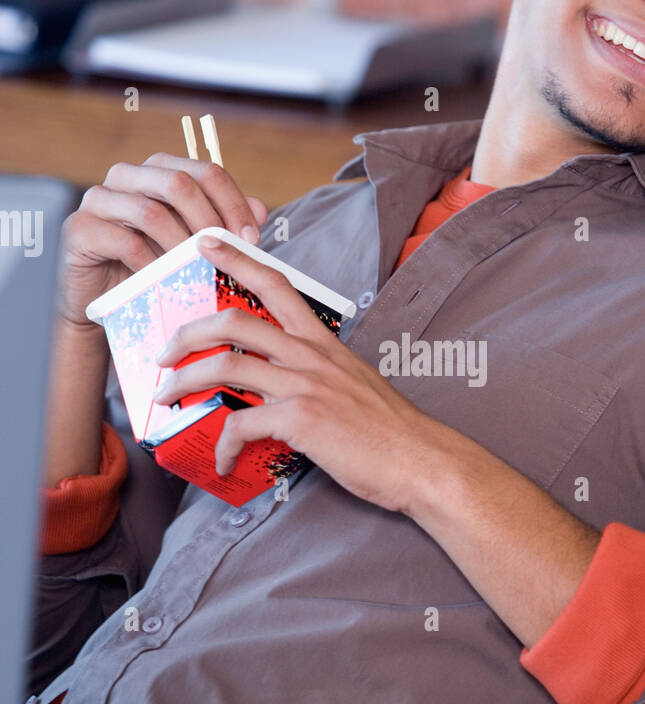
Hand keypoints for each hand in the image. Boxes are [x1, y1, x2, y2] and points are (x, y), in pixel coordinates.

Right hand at [57, 153, 268, 331]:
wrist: (108, 303)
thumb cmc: (157, 268)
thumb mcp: (196, 244)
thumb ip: (226, 224)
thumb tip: (262, 210)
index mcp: (158, 169)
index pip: (205, 171)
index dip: (233, 202)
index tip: (252, 238)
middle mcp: (127, 175)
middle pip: (178, 182)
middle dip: (211, 220)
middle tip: (229, 253)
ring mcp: (99, 199)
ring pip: (151, 212)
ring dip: (183, 245)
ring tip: (201, 270)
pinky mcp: (79, 229)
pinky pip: (125, 242)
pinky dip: (153, 264)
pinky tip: (168, 282)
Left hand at [152, 235, 445, 511]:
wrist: (421, 460)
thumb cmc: (390, 430)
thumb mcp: (354, 383)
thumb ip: (319, 373)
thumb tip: (285, 383)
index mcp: (323, 343)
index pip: (278, 284)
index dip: (238, 259)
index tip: (207, 243)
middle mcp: (311, 356)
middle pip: (234, 322)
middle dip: (187, 332)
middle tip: (164, 352)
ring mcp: (305, 386)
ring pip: (226, 366)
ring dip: (185, 381)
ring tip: (169, 397)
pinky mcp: (301, 421)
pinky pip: (241, 425)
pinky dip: (222, 444)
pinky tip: (221, 460)